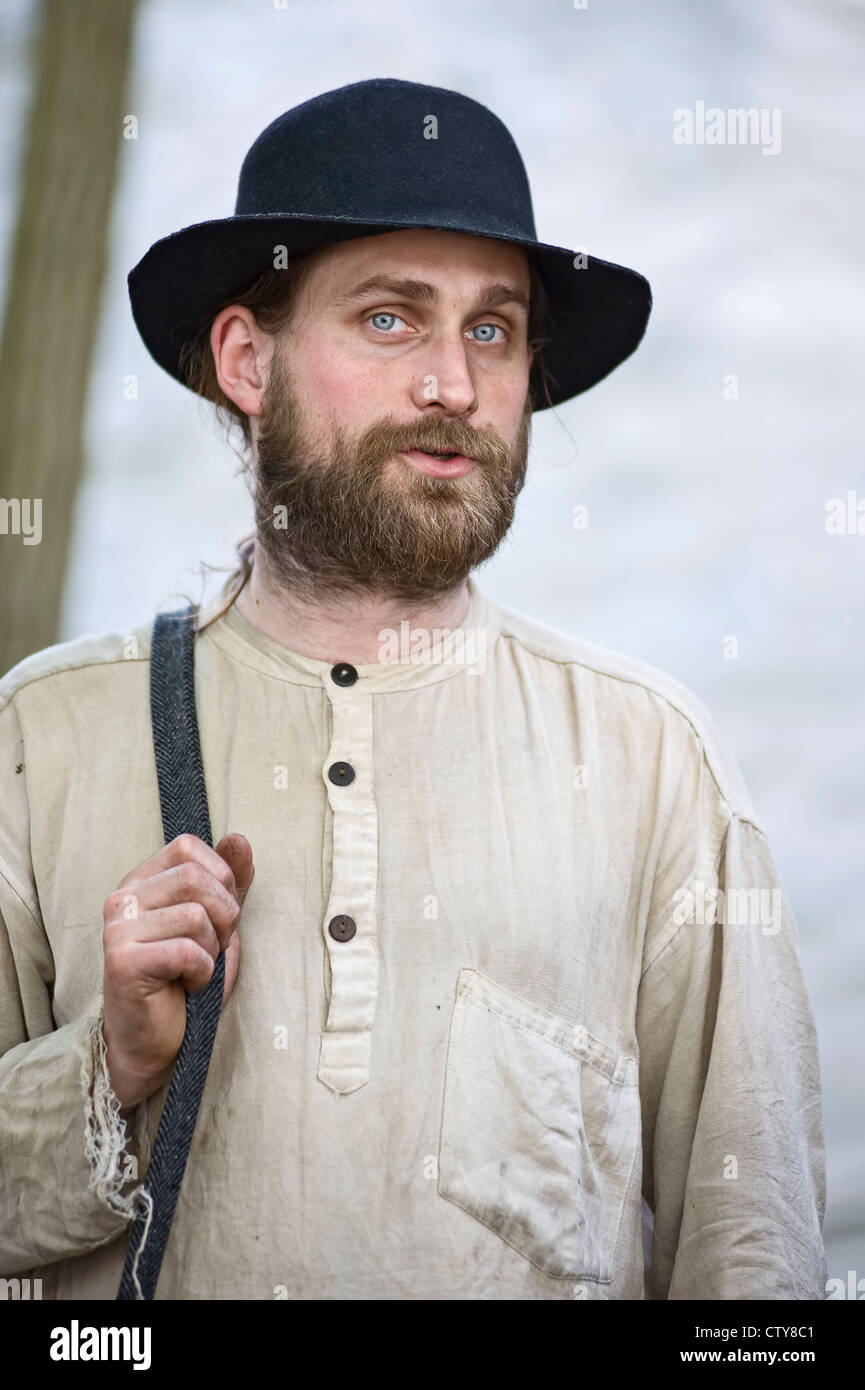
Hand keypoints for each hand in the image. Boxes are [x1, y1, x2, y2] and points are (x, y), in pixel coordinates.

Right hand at [101, 832, 253, 1114]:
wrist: (156, 1044)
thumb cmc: (187, 981)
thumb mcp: (218, 923)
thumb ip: (229, 881)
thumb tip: (241, 839)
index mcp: (142, 880)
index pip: (189, 847)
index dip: (219, 879)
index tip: (216, 918)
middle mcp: (122, 898)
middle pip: (196, 879)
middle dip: (223, 918)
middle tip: (209, 949)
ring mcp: (117, 929)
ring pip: (196, 915)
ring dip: (212, 950)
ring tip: (195, 969)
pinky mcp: (121, 961)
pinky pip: (188, 950)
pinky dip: (202, 973)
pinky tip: (186, 986)